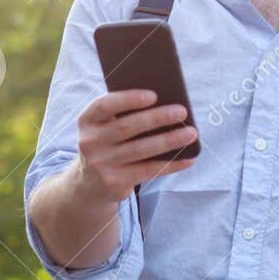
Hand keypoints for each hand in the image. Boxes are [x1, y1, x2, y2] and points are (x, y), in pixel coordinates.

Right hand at [74, 89, 196, 203]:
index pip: (105, 106)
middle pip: (127, 127)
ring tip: (191, 133)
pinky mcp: (115, 182)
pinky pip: (148, 170)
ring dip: (169, 140)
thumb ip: (125, 115)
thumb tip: (166, 104)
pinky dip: (171, 164)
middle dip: (157, 118)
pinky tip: (188, 158)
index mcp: (87, 121)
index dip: (128, 99)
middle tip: (182, 112)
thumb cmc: (108, 144)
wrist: (90, 184)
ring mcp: (101, 164)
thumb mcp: (106, 128)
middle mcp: (90, 142)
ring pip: (141, 149)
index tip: (154, 95)